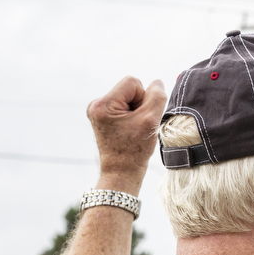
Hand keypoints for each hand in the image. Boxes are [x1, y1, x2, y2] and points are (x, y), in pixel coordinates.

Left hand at [87, 76, 167, 194]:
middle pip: (129, 89)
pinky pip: (123, 107)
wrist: (121, 173)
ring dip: (136, 111)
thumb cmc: (134, 151)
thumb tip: (157, 82)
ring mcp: (98, 111)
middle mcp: (96, 105)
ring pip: (127, 98)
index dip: (144, 98)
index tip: (142, 118)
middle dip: (139, 105)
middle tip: (138, 126)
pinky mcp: (102, 118)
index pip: (133, 82)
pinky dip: (131, 117)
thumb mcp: (150, 121)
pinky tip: (130, 130)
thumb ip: (156, 97)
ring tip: (134, 130)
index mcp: (103, 104)